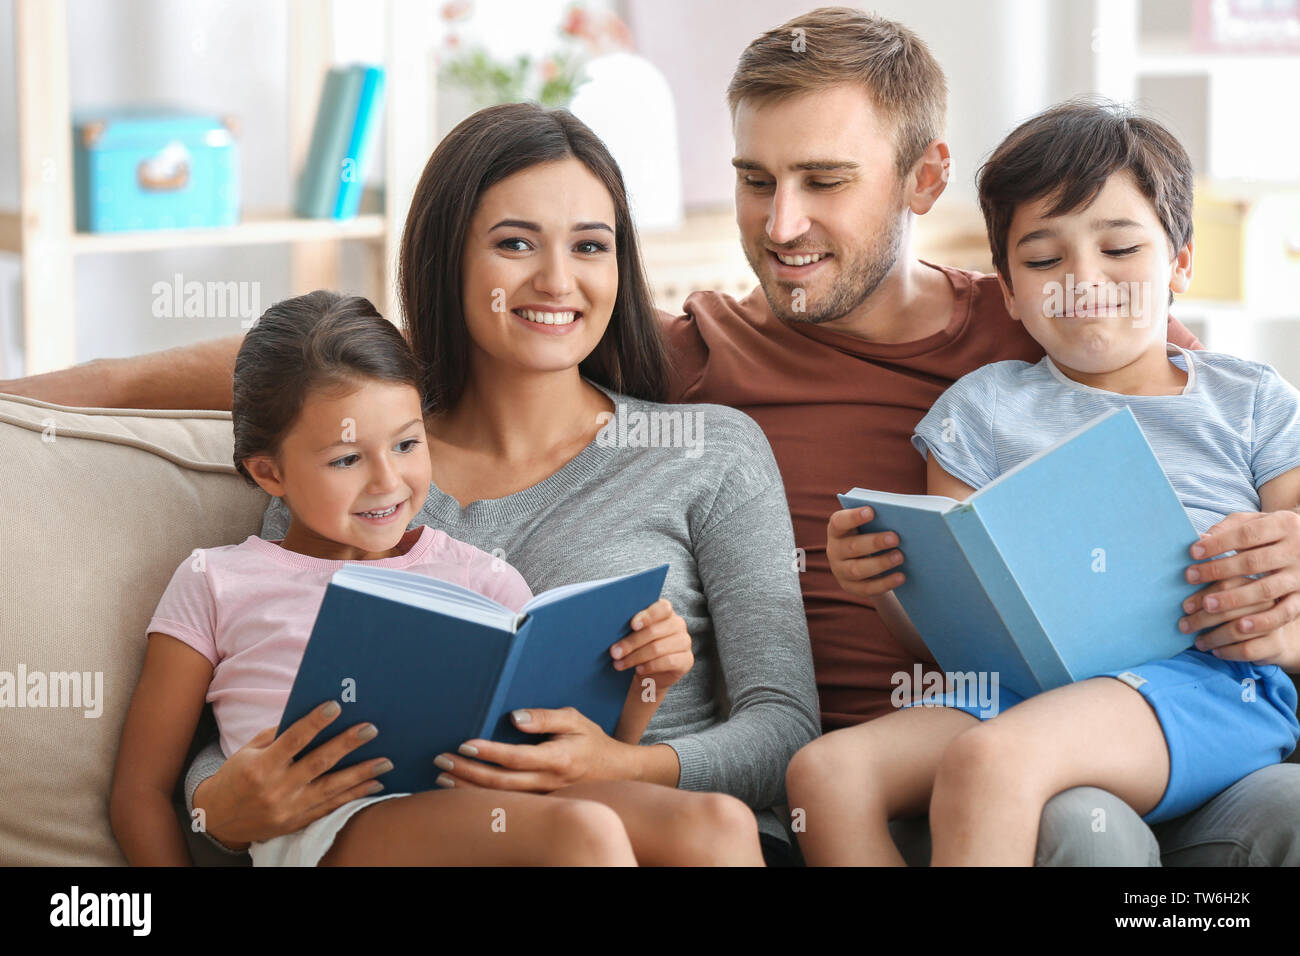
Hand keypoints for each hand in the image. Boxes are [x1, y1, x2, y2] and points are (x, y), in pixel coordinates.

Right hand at [194, 701, 393, 848]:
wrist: (218, 818)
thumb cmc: (237, 776)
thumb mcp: (249, 751)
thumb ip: (279, 736)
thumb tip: (313, 717)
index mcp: (261, 766)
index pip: (293, 740)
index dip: (314, 723)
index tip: (335, 706)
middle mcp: (276, 789)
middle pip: (318, 763)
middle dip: (346, 745)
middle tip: (370, 729)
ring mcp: (289, 808)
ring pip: (331, 789)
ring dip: (361, 774)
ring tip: (385, 761)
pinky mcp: (298, 822)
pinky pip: (331, 807)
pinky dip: (354, 796)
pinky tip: (373, 784)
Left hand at [435, 707, 633, 792]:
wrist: (614, 772)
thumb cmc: (591, 741)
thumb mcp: (574, 719)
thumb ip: (545, 717)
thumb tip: (514, 717)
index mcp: (557, 759)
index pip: (516, 758)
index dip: (489, 753)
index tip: (465, 744)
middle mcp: (548, 782)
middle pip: (501, 783)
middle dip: (468, 772)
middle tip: (442, 761)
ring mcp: (543, 797)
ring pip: (500, 799)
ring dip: (469, 790)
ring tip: (443, 778)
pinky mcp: (539, 803)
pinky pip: (507, 804)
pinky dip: (482, 799)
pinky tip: (462, 790)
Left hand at [611, 598, 693, 693]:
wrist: (648, 674)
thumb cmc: (637, 649)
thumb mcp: (632, 635)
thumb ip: (628, 627)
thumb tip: (610, 626)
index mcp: (665, 612)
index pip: (662, 607)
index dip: (647, 616)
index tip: (632, 625)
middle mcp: (677, 624)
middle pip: (654, 631)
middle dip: (631, 643)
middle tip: (614, 652)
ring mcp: (684, 641)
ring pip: (658, 648)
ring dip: (635, 657)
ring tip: (619, 664)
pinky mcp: (687, 660)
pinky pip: (669, 661)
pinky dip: (650, 666)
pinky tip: (638, 670)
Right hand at [827, 506, 904, 598]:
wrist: (867, 563)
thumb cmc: (871, 535)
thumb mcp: (870, 526)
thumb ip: (880, 518)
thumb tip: (905, 515)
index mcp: (837, 530)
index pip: (839, 522)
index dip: (853, 517)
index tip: (871, 511)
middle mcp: (835, 550)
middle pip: (851, 547)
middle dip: (874, 542)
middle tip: (895, 538)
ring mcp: (840, 571)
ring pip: (857, 569)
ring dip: (880, 563)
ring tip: (900, 557)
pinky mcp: (851, 587)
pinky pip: (867, 588)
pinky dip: (885, 583)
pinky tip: (901, 577)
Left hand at [1179, 511, 1299, 664]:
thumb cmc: (1270, 533)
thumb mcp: (1255, 522)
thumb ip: (1230, 527)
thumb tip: (1202, 539)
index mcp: (1284, 525)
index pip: (1247, 534)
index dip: (1219, 544)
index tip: (1194, 552)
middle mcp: (1296, 551)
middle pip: (1254, 562)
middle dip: (1219, 570)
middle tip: (1190, 577)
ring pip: (1266, 589)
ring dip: (1234, 599)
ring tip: (1207, 605)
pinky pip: (1285, 613)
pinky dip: (1262, 621)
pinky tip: (1239, 627)